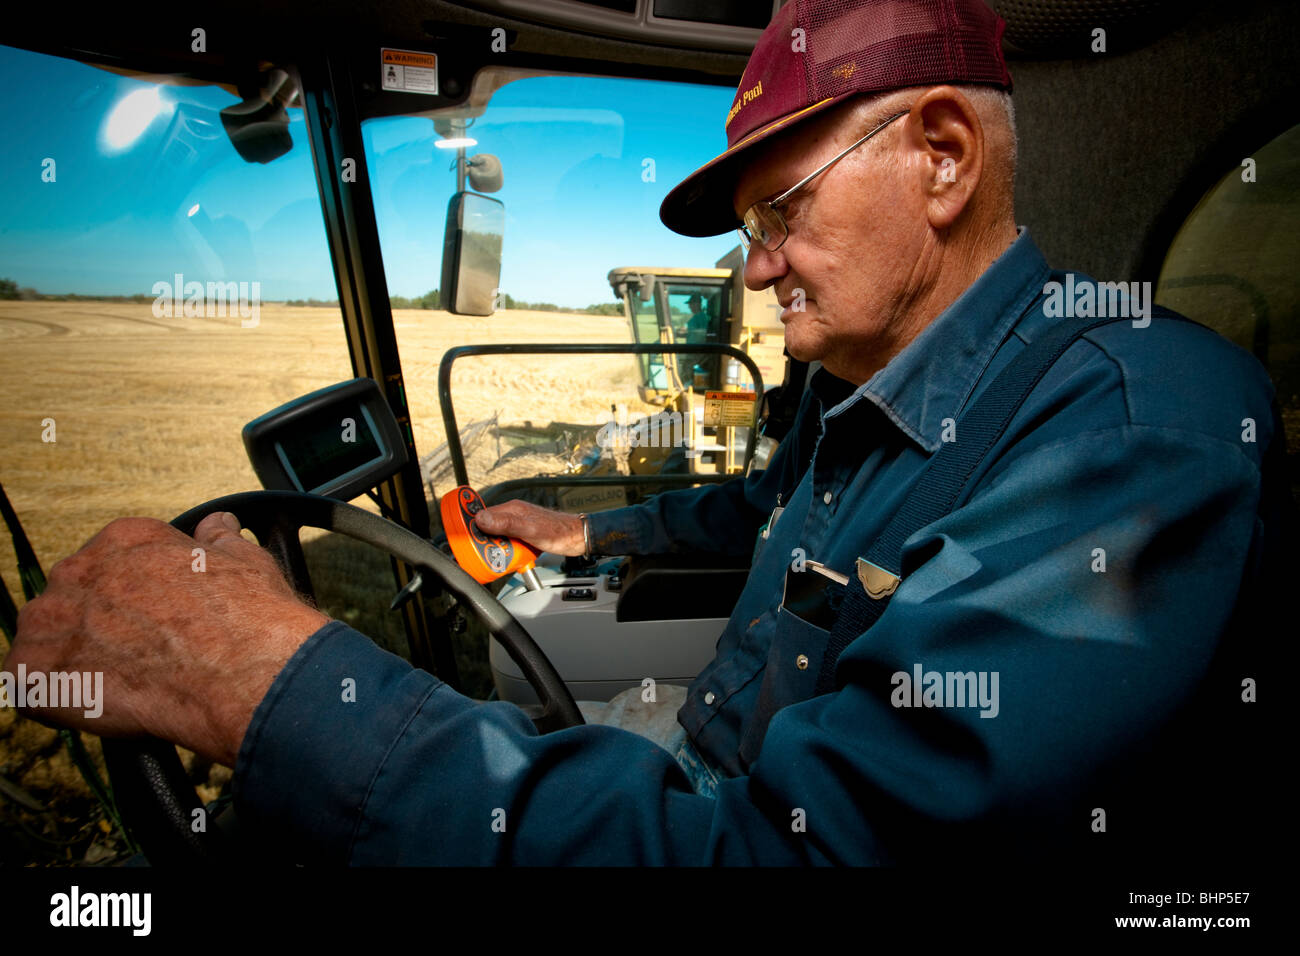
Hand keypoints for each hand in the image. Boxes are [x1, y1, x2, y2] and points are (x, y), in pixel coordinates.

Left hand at [3, 512, 330, 766]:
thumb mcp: (244, 559)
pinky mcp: (31, 672)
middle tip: (141, 657)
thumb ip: (219, 539)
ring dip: (75, 664)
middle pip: (73, 602)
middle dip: (99, 629)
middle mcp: (78, 570)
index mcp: (125, 539)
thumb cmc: (248, 619)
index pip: (110, 567)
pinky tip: (102, 705)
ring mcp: (49, 620)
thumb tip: (218, 525)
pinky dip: (57, 703)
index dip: (133, 601)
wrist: (241, 673)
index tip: (155, 623)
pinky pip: (28, 688)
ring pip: (45, 642)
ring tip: (124, 684)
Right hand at [473, 500, 585, 555]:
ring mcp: (519, 526)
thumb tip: (481, 518)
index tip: (465, 537)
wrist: (578, 539)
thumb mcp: (529, 529)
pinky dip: (507, 552)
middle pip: (488, 528)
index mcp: (511, 509)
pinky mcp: (524, 536)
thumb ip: (505, 523)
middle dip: (483, 541)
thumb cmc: (558, 531)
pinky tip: (511, 559)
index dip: (471, 525)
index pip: (482, 514)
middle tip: (483, 553)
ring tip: (498, 558)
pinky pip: (508, 544)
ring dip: (496, 548)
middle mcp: (513, 515)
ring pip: (498, 537)